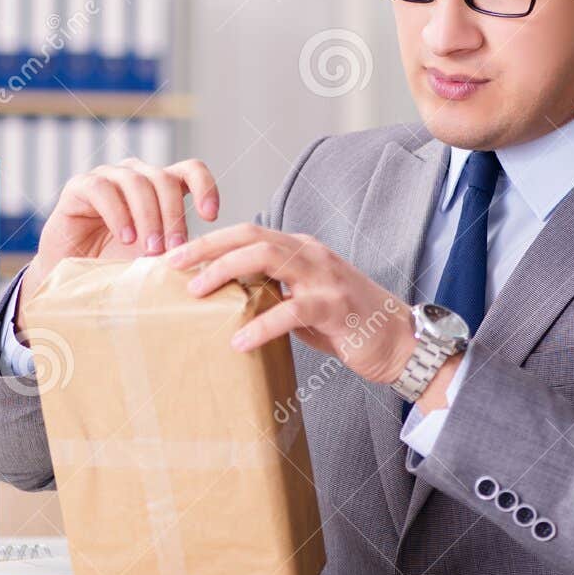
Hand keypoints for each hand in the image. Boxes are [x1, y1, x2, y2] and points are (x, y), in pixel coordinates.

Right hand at [16, 158, 219, 331]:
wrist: (72, 279)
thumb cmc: (117, 266)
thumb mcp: (154, 258)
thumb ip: (177, 250)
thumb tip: (210, 260)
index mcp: (159, 187)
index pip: (190, 170)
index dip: (205, 186)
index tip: (211, 216)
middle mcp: (135, 175)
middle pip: (165, 179)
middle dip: (173, 216)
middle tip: (173, 251)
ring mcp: (107, 177)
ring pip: (137, 182)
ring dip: (148, 217)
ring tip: (149, 250)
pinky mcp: (79, 186)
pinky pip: (102, 188)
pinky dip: (118, 213)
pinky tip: (125, 237)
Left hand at [165, 223, 417, 385]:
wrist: (400, 341)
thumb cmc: (346, 322)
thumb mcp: (302, 300)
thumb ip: (271, 291)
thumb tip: (225, 297)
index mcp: (300, 249)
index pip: (247, 234)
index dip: (209, 241)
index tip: (175, 256)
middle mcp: (311, 254)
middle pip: (251, 238)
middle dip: (208, 249)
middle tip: (173, 266)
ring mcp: (326, 277)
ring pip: (268, 260)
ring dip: (227, 273)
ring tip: (197, 293)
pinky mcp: (336, 307)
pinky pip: (292, 311)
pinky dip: (261, 325)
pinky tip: (239, 341)